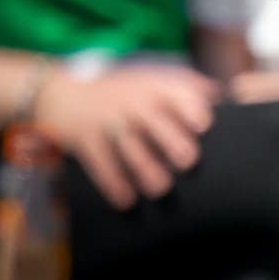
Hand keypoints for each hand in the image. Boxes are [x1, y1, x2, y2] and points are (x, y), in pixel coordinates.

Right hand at [34, 66, 220, 207]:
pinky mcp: (85, 140)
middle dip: (173, 142)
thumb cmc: (119, 92)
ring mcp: (107, 121)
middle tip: (187, 161)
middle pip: (155, 122)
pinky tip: (127, 200)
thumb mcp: (148, 79)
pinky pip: (101, 164)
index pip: (175, 94)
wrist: (60, 94)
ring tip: (161, 188)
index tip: (203, 125)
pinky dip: (114, 184)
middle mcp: (131, 103)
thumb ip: (183, 84)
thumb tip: (219, 93)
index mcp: (152, 87)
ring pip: (131, 149)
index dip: (190, 108)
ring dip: (147, 171)